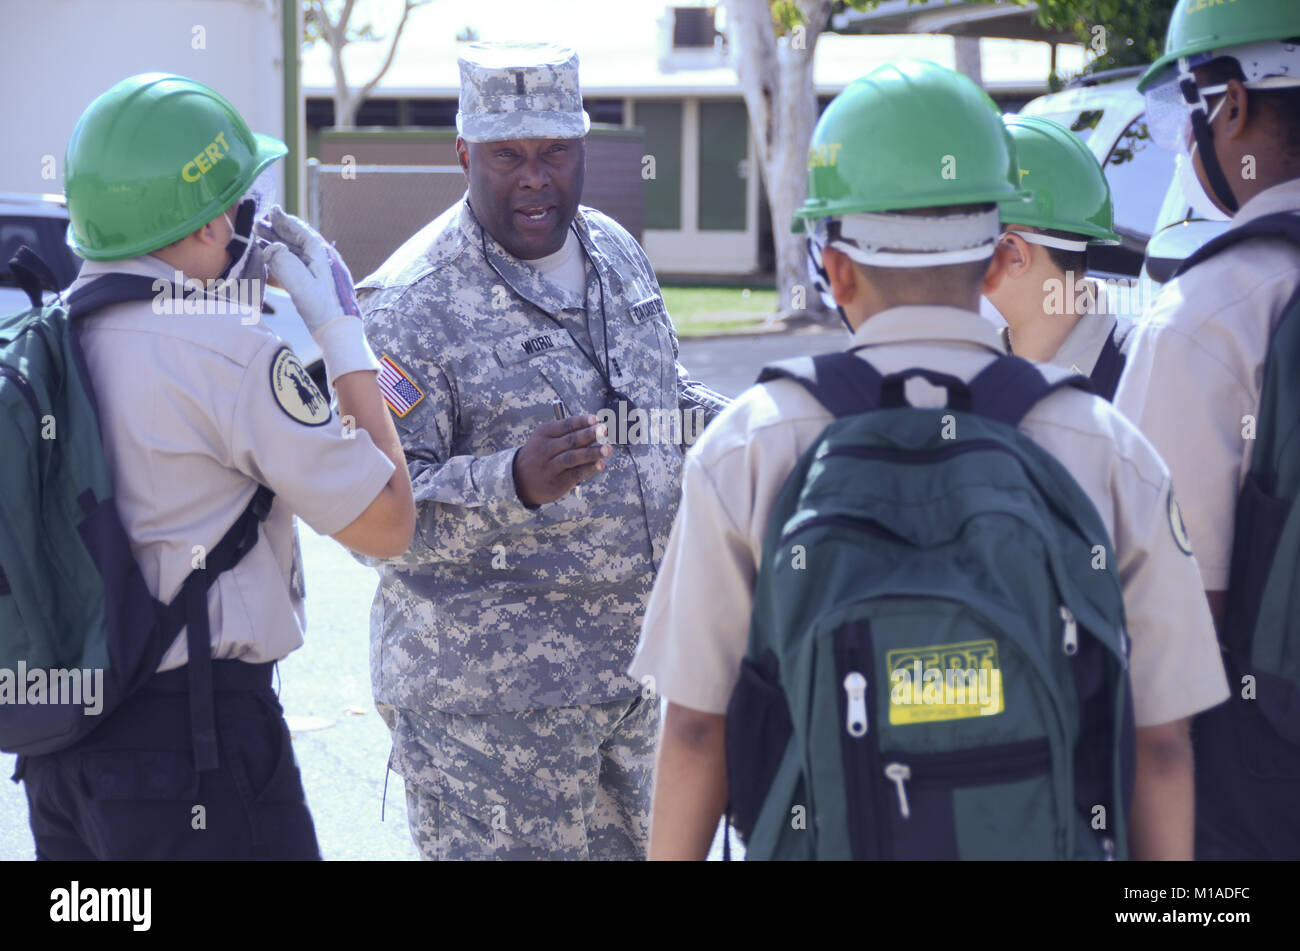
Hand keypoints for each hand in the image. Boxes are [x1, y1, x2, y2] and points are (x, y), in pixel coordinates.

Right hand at [260, 206, 377, 383]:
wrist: (340, 335)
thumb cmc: (324, 310)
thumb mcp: (301, 284)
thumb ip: (284, 262)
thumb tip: (270, 249)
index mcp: (323, 256)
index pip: (302, 231)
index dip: (285, 221)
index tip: (271, 211)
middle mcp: (323, 261)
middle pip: (298, 241)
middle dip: (278, 232)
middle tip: (258, 225)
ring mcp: (321, 275)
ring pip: (296, 255)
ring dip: (278, 247)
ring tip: (258, 241)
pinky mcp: (318, 288)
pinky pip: (297, 270)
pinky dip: (282, 264)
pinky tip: (269, 265)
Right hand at [513, 414, 611, 506]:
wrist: (519, 480)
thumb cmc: (539, 455)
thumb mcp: (544, 439)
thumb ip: (566, 434)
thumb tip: (595, 430)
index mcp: (544, 433)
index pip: (565, 425)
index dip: (581, 421)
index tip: (596, 419)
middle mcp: (546, 449)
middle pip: (570, 440)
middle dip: (589, 435)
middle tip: (604, 430)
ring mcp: (551, 466)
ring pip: (573, 457)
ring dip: (592, 453)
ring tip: (607, 449)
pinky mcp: (557, 482)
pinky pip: (575, 474)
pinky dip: (589, 469)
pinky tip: (600, 465)